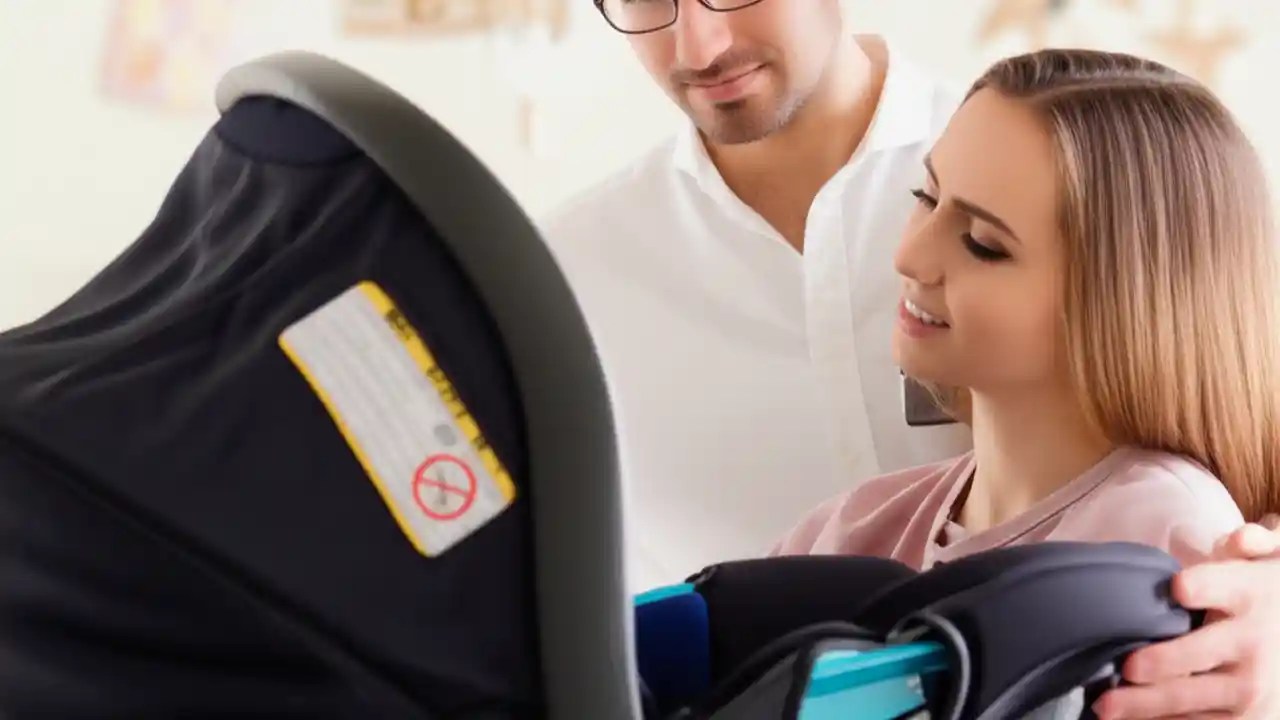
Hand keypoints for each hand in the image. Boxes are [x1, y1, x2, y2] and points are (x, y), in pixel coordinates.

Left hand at [1093, 515, 1279, 718]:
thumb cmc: (1265, 594)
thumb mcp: (1265, 562)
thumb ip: (1251, 545)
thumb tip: (1239, 540)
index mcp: (1250, 595)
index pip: (1218, 588)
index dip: (1199, 589)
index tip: (1178, 590)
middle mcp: (1253, 643)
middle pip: (1196, 655)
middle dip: (1159, 664)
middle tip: (1126, 668)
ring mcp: (1251, 688)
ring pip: (1190, 699)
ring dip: (1145, 705)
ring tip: (1105, 707)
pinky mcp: (1250, 718)